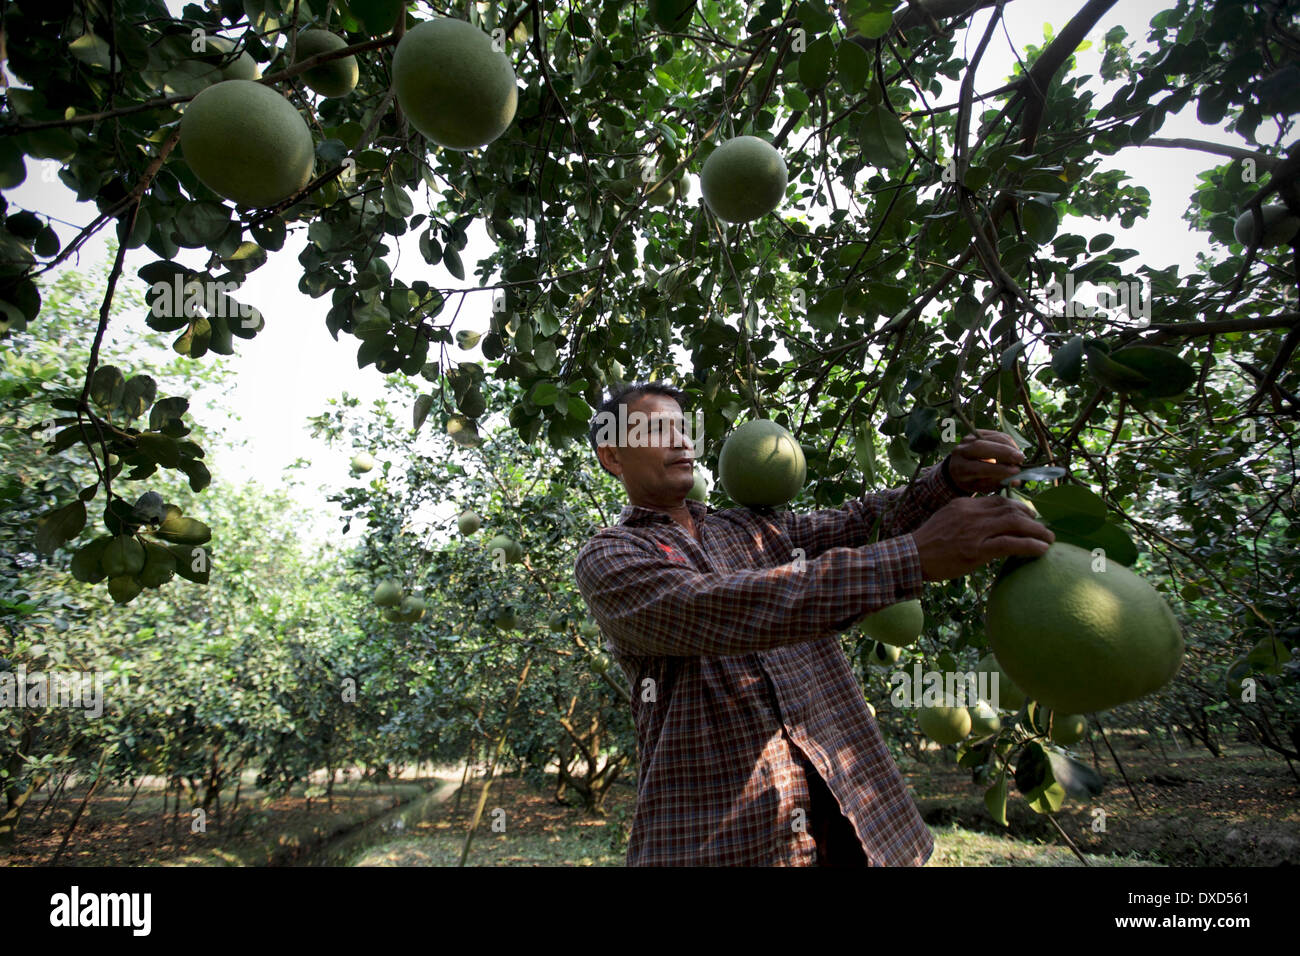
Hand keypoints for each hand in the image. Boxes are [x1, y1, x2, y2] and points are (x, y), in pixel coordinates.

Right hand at [910, 496, 1053, 580]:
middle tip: (1043, 529)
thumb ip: (968, 518)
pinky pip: (1011, 544)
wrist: (911, 557)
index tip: (1028, 516)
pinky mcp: (977, 550)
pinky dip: (1030, 546)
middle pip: (1011, 509)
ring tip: (1049, 539)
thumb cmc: (928, 543)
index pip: (998, 501)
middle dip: (1032, 518)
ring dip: (1037, 531)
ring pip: (1015, 524)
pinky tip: (1041, 550)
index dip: (1018, 507)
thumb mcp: (947, 519)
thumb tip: (989, 522)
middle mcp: (972, 514)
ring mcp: (975, 531)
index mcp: (964, 504)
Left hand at [945, 429, 1024, 493]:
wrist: (959, 468)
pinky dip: (1008, 442)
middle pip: (982, 447)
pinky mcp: (976, 432)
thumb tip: (1017, 481)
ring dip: (1009, 446)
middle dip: (1004, 452)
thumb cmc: (973, 480)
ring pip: (991, 438)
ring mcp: (967, 439)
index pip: (978, 468)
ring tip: (1020, 457)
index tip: (1016, 471)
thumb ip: (998, 483)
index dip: (999, 469)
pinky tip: (1014, 450)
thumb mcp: (982, 487)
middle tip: (1021, 459)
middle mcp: (960, 451)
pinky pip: (996, 434)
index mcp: (959, 469)